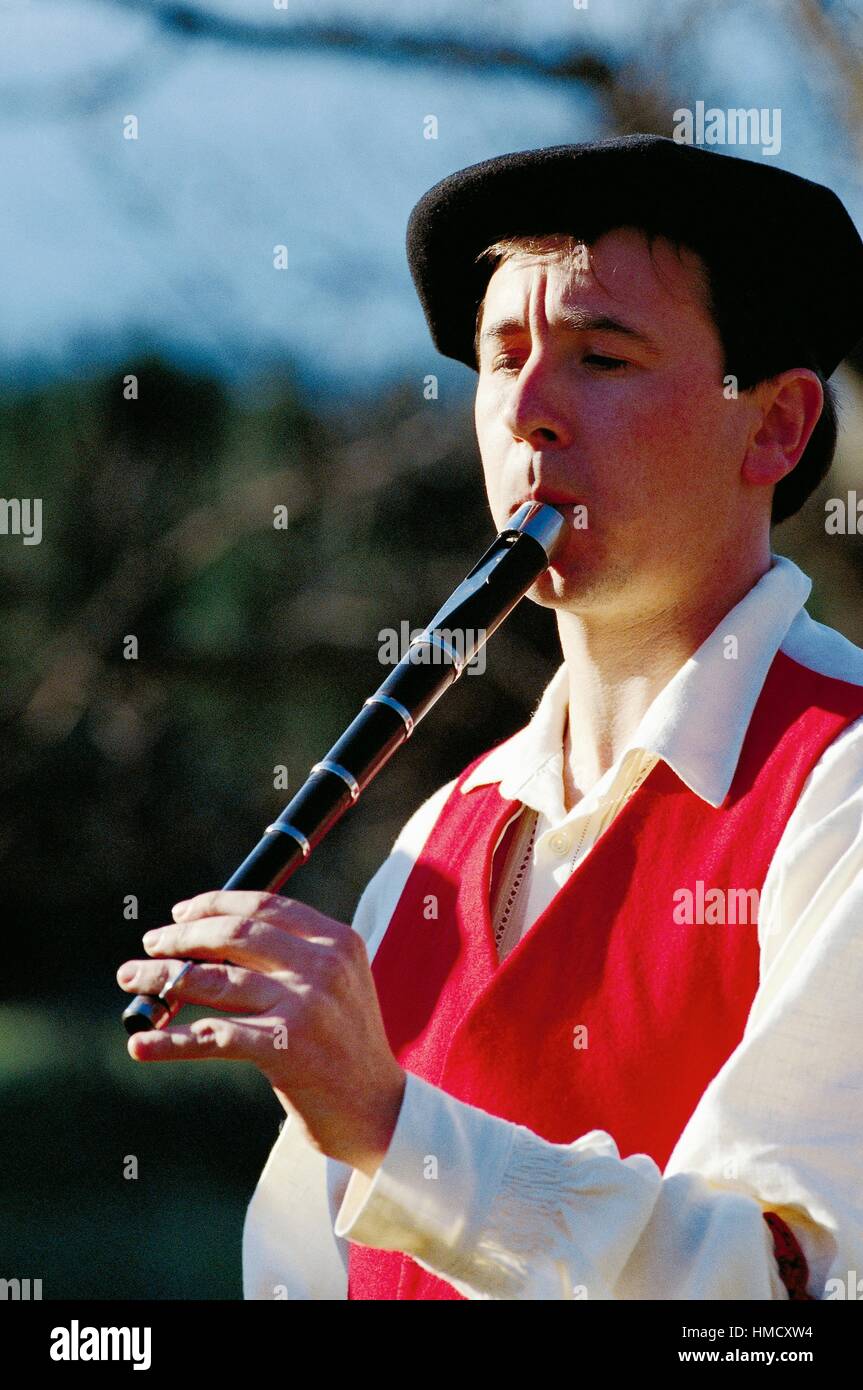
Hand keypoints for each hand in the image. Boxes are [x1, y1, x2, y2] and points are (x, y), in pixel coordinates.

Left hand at [116, 890, 406, 1177]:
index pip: (265, 905)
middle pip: (234, 934)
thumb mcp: (335, 985)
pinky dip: (169, 1040)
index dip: (213, 905)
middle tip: (150, 944)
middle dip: (181, 937)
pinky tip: (140, 1044)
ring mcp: (304, 1006)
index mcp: (337, 941)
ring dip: (162, 977)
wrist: (378, 1110)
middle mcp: (323, 966)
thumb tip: (208, 937)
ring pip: (214, 980)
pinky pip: (211, 1036)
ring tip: (130, 978)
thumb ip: (291, 955)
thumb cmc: (344, 1045)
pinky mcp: (284, 1049)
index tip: (179, 914)